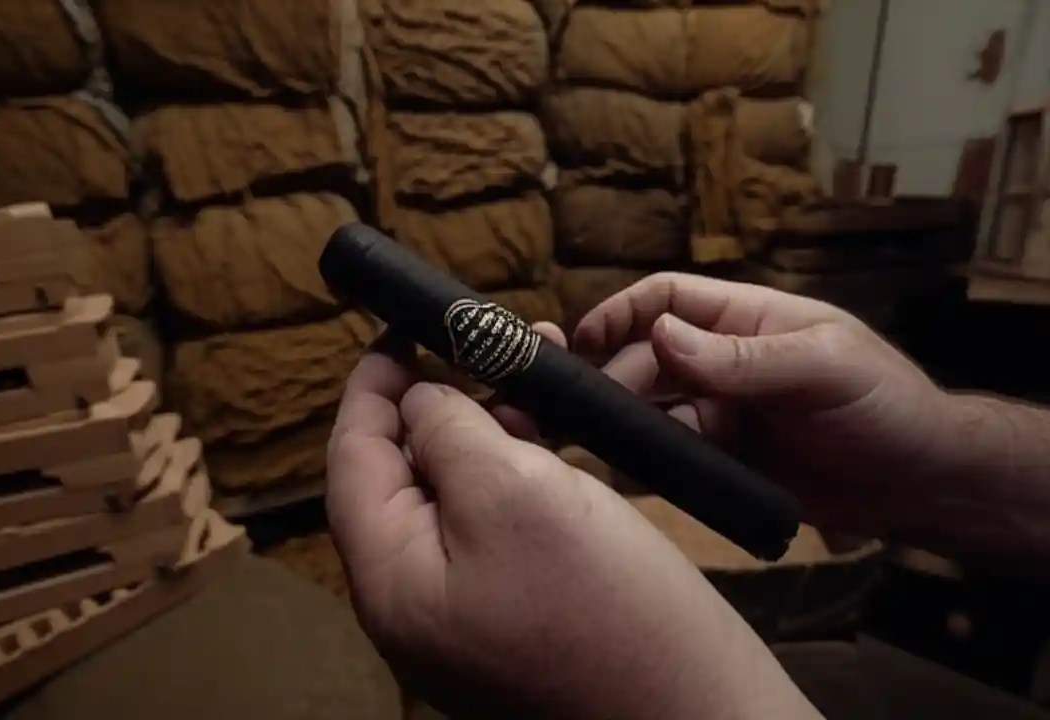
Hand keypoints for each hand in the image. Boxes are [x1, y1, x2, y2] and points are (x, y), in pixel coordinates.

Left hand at [327, 345, 817, 718]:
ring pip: (458, 497)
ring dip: (489, 430)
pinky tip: (557, 441)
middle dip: (445, 399)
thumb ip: (449, 435)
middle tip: (497, 344)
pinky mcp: (519, 618)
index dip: (375, 383)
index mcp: (390, 578)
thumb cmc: (606, 610)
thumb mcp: (514, 492)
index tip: (406, 327)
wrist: (695, 713)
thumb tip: (420, 401)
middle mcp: (415, 602)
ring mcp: (467, 615)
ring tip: (540, 382)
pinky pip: (499, 531)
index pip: (354, 457)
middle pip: (404, 474)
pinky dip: (520, 475)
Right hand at [574, 273, 960, 533]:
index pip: (666, 299)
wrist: (923, 485)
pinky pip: (671, 459)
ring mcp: (721, 414)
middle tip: (582, 415)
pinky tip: (628, 476)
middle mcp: (723, 363)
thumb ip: (744, 357)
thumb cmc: (888, 405)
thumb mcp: (824, 368)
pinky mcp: (725, 463)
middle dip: (610, 380)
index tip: (580, 343)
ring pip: (650, 412)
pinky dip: (646, 466)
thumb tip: (661, 336)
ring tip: (594, 446)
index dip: (619, 314)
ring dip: (622, 426)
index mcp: (746, 320)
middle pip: (644, 360)